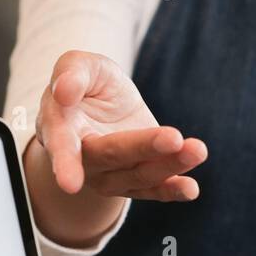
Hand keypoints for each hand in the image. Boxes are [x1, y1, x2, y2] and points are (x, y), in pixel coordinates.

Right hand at [35, 50, 207, 199]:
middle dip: (142, 148)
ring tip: (196, 150)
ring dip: (168, 166)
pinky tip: (191, 189)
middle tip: (172, 138)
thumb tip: (64, 91)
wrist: (100, 108)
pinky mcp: (134, 181)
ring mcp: (109, 176)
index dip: (65, 164)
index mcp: (59, 130)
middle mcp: (82, 160)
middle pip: (111, 157)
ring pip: (137, 175)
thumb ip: (71, 71)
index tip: (70, 184)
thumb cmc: (84, 83)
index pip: (62, 146)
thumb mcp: (79, 65)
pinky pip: (152, 190)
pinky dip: (172, 190)